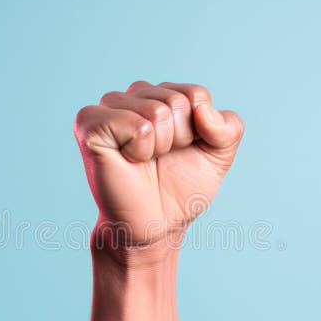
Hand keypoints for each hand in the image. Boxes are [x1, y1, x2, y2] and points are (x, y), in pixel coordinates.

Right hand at [74, 80, 243, 245]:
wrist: (155, 226)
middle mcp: (130, 96)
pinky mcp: (90, 127)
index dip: (197, 130)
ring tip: (143, 161)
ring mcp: (106, 109)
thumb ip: (229, 127)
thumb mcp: (219, 156)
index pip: (195, 94)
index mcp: (158, 95)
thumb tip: (202, 109)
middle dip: (178, 138)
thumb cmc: (179, 190)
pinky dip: (140, 149)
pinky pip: (135, 125)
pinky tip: (127, 160)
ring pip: (157, 112)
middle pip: (176, 101)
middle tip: (159, 160)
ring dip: (159, 146)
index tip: (180, 151)